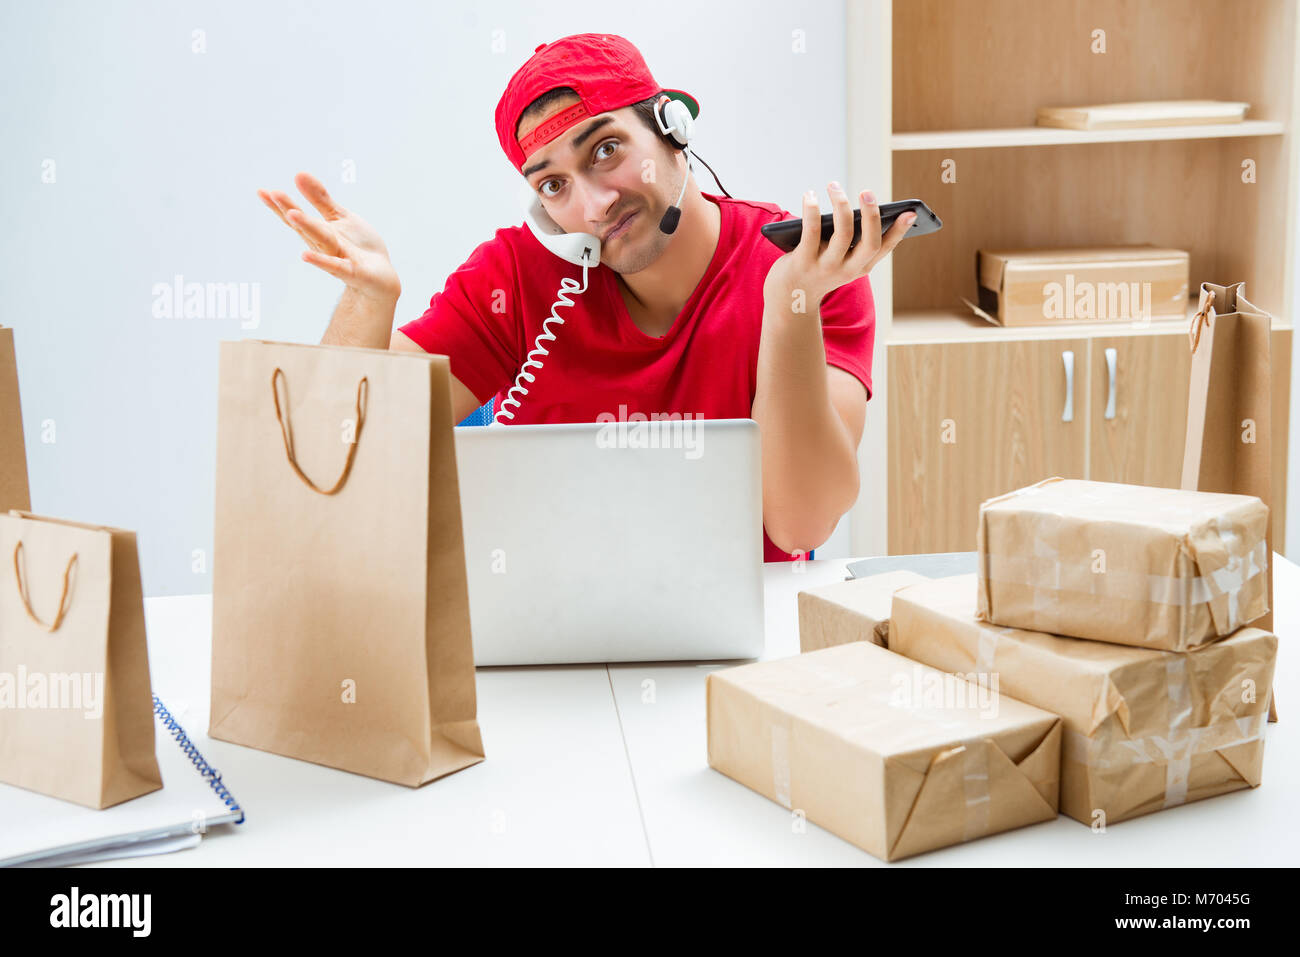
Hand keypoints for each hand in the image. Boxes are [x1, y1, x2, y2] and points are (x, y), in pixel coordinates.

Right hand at [258, 172, 401, 303]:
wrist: (381, 276)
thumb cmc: (358, 245)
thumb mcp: (339, 217)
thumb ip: (320, 198)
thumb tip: (298, 174)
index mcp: (319, 230)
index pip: (296, 217)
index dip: (279, 205)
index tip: (262, 191)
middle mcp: (323, 244)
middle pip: (305, 226)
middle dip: (290, 210)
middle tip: (274, 194)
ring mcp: (337, 258)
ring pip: (320, 241)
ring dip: (306, 227)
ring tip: (292, 214)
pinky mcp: (352, 272)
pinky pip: (337, 267)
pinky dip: (322, 262)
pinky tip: (305, 256)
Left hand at [762, 182, 913, 311]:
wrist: (789, 297)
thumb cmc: (818, 269)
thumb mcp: (840, 260)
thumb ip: (854, 240)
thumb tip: (864, 207)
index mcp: (860, 267)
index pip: (885, 248)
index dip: (900, 231)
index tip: (911, 212)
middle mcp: (847, 270)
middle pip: (869, 243)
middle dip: (872, 215)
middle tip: (867, 191)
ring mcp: (825, 267)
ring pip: (842, 234)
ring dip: (840, 205)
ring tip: (834, 185)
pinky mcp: (802, 263)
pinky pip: (811, 232)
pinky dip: (811, 210)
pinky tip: (810, 195)